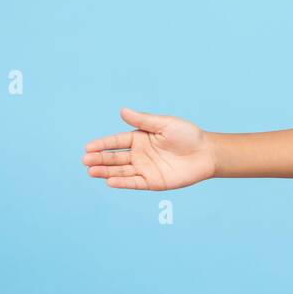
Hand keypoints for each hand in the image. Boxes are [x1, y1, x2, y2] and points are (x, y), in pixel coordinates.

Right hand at [82, 107, 216, 189]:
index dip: (102, 145)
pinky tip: (109, 181)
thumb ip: (143, 120)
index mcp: (140, 139)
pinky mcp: (153, 182)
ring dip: (105, 172)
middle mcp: (139, 154)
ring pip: (121, 171)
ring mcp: (145, 169)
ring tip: (91, 171)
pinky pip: (134, 182)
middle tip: (85, 160)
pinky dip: (122, 182)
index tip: (88, 147)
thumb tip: (122, 111)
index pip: (116, 142)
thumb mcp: (165, 124)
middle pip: (115, 158)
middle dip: (99, 159)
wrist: (207, 153)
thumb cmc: (188, 135)